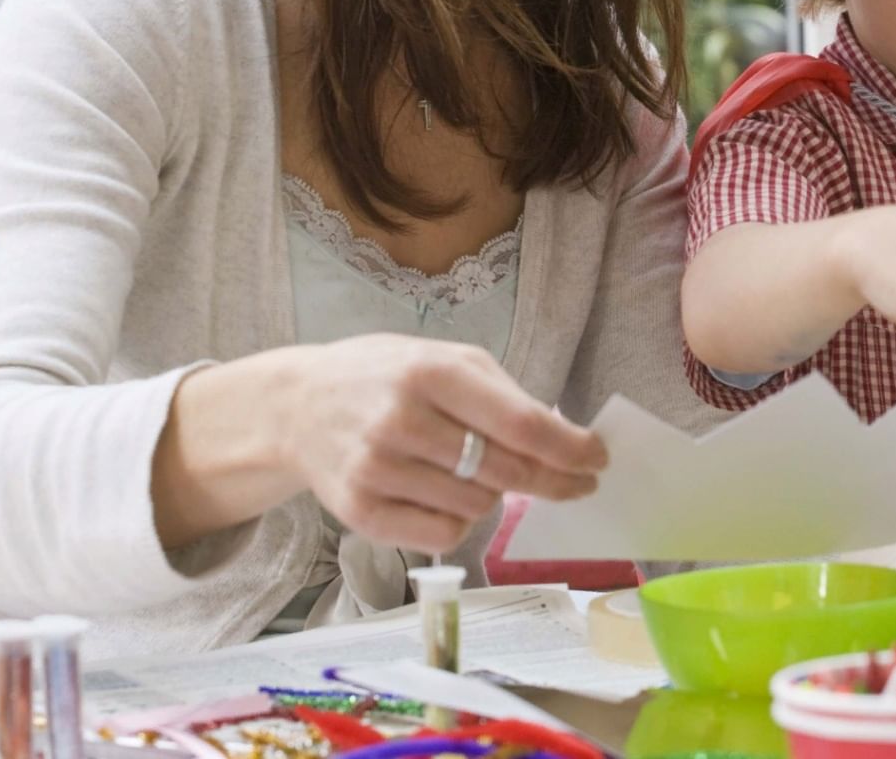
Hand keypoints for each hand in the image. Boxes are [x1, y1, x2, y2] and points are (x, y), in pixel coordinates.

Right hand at [284, 335, 608, 553]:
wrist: (298, 405)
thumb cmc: (388, 377)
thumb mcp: (446, 360)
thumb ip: (503, 396)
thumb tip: (564, 439)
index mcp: (432, 373)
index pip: (520, 425)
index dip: (569, 449)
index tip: (597, 460)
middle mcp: (401, 421)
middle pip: (506, 471)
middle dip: (554, 481)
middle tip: (578, 482)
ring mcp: (377, 470)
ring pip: (478, 507)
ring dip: (494, 495)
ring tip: (471, 469)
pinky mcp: (360, 513)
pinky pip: (443, 535)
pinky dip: (460, 520)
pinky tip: (445, 494)